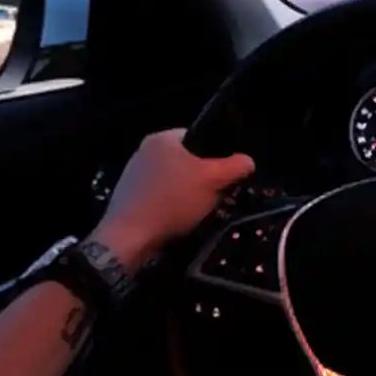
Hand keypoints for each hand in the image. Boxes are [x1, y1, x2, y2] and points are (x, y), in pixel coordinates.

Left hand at [90, 129, 253, 269]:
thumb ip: (235, 166)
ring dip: (188, 194)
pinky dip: (171, 206)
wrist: (129, 238)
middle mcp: (144, 150)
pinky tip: (177, 221)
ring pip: (174, 180)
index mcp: (162, 138)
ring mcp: (132, 174)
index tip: (225, 176)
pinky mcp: (127, 197)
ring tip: (197, 212)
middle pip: (187, 160)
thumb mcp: (213, 181)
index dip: (217, 156)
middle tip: (215, 196)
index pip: (199, 137)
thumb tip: (248, 161)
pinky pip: (159, 196)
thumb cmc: (172, 201)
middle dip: (203, 178)